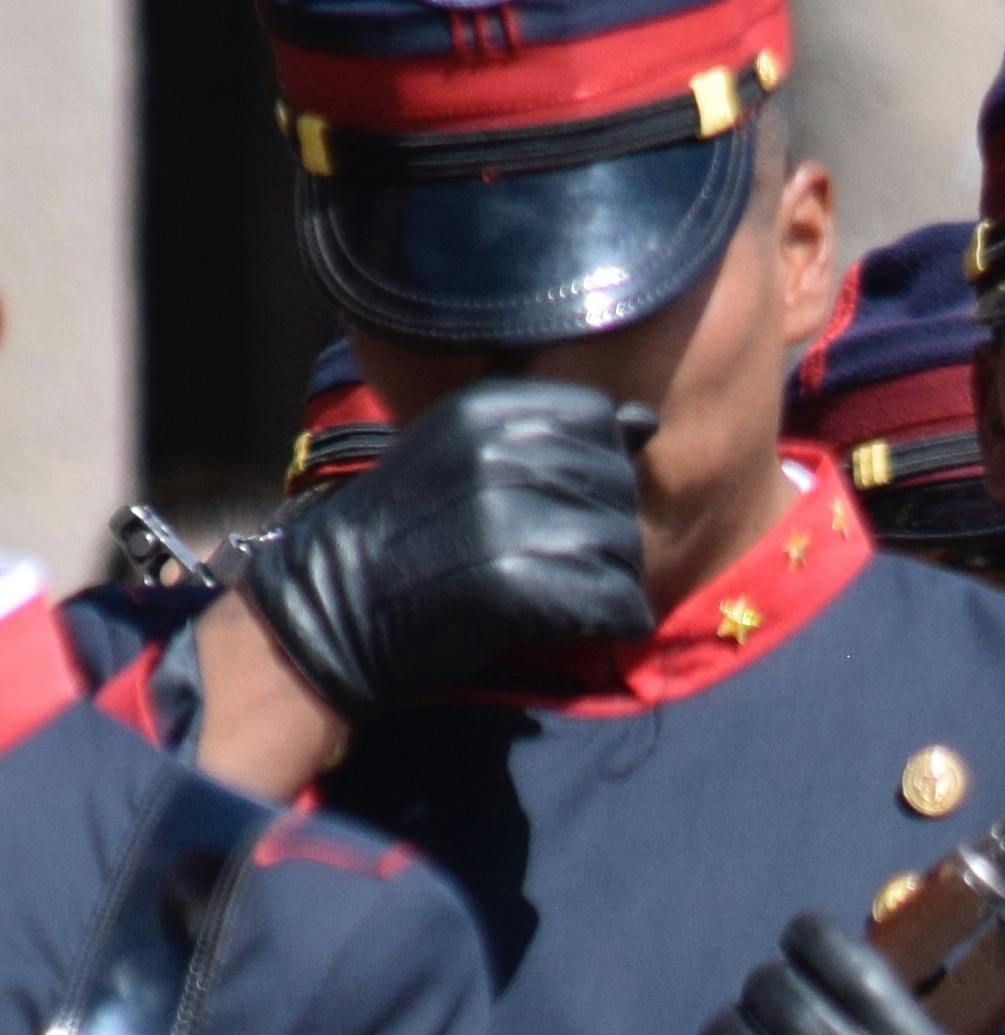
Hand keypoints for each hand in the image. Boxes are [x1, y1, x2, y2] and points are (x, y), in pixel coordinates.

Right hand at [247, 383, 650, 720]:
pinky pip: (618, 603)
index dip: (592, 463)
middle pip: (617, 484)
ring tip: (552, 593)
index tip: (553, 499)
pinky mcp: (518, 586)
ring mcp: (508, 518)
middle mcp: (499, 453)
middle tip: (551, 562)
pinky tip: (569, 625)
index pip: (596, 414)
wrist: (332, 607)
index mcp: (484, 409)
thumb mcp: (463, 456)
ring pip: (625, 545)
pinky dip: (609, 623)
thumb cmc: (404, 533)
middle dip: (603, 529)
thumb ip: (552, 436)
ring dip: (606, 579)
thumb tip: (643, 422)